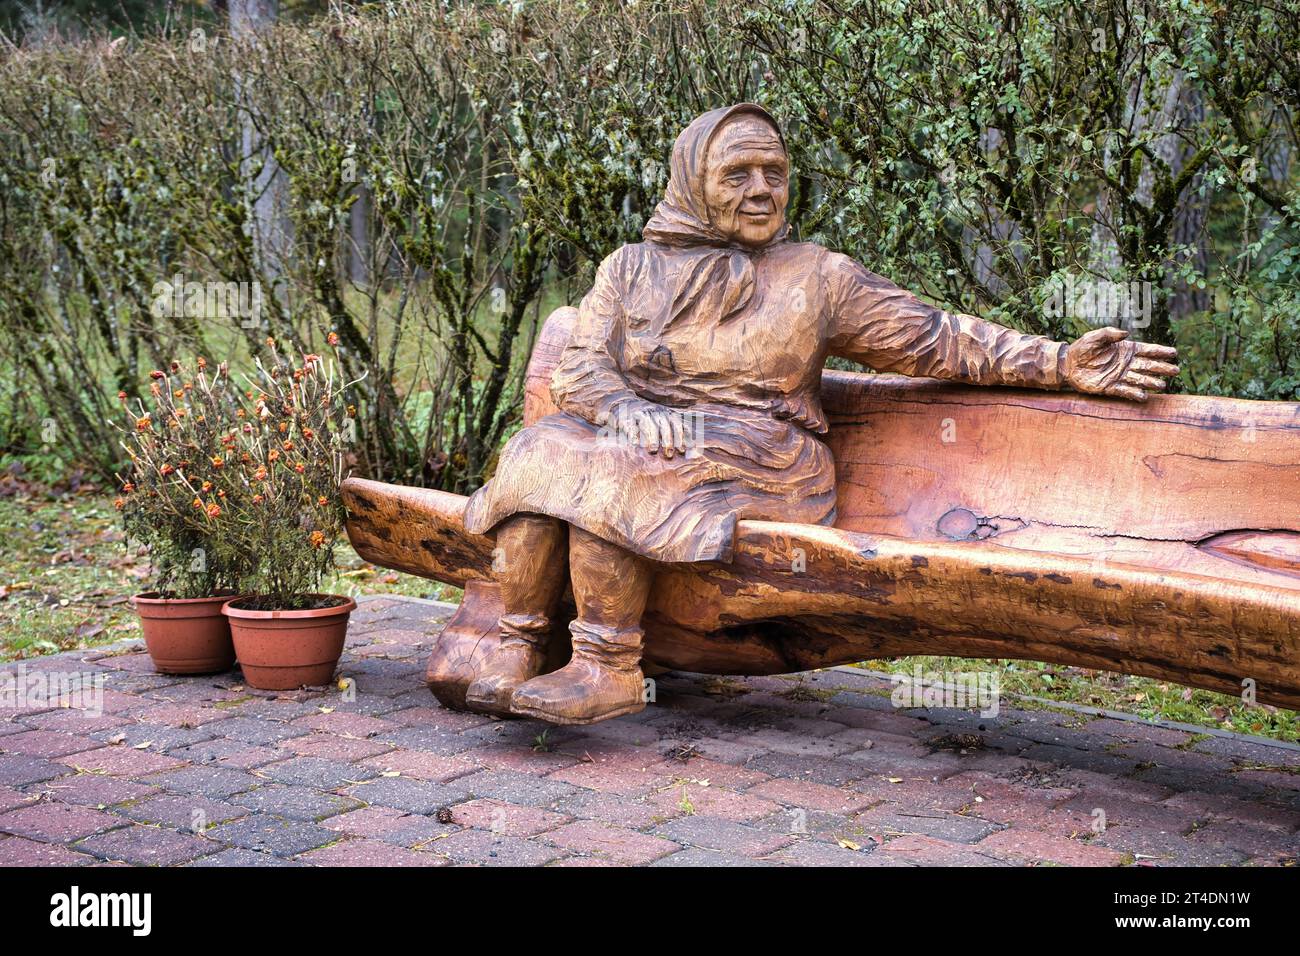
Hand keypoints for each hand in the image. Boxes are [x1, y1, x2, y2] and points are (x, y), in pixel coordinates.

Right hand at [610, 399, 688, 458]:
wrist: (625, 404)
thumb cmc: (650, 419)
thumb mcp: (665, 421)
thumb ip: (679, 432)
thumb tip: (695, 449)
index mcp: (667, 413)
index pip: (677, 424)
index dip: (681, 437)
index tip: (682, 451)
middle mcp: (656, 412)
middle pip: (664, 426)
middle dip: (668, 441)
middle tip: (668, 455)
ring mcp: (641, 413)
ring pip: (649, 426)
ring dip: (653, 439)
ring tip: (653, 450)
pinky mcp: (627, 417)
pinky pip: (632, 426)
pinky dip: (634, 435)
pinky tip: (636, 444)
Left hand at [1063, 327, 1178, 401]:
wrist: (1068, 365)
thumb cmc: (1081, 349)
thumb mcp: (1094, 337)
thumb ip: (1109, 334)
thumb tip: (1126, 333)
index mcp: (1126, 350)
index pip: (1147, 350)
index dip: (1161, 352)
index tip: (1174, 353)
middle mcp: (1126, 364)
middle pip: (1148, 365)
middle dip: (1162, 368)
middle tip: (1175, 370)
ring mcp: (1120, 376)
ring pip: (1140, 380)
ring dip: (1151, 382)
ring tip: (1162, 385)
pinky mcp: (1110, 388)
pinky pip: (1125, 391)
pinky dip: (1134, 394)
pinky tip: (1144, 396)